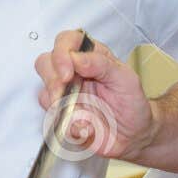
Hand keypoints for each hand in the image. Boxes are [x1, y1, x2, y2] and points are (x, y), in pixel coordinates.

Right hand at [34, 30, 154, 160]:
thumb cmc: (131, 103)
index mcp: (90, 56)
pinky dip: (67, 125)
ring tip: (85, 118)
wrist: (133, 136)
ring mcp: (65, 94)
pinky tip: (85, 129)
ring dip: (60, 107)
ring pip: (44, 92)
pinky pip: (53, 118)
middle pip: (45, 63)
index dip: (61, 53)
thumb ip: (102, 65)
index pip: (67, 41)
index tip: (67, 73)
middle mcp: (73, 72)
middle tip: (64, 95)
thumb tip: (76, 58)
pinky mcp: (62, 115)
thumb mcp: (126, 80)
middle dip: (52, 80)